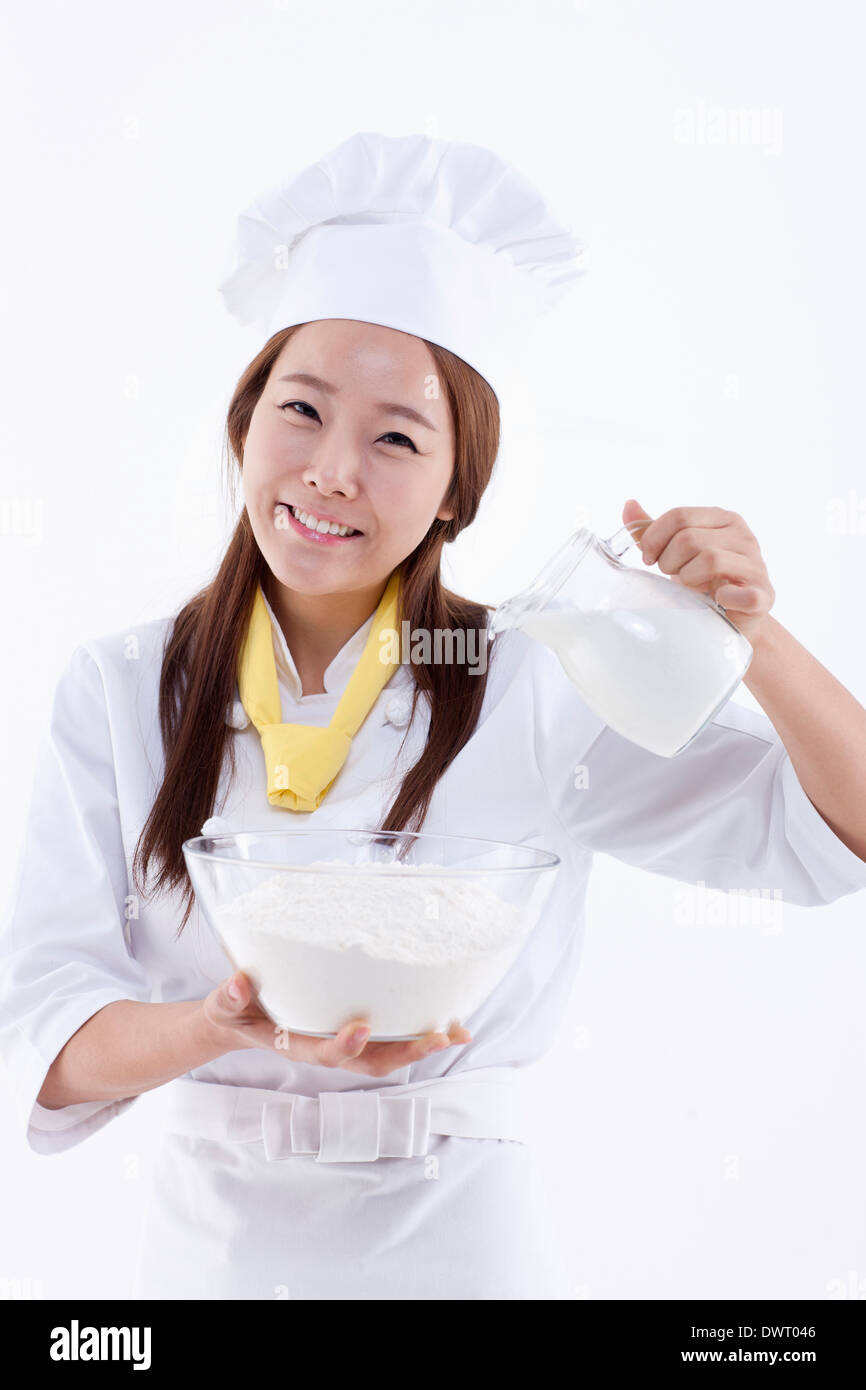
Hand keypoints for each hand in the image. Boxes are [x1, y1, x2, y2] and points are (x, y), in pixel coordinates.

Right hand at [201, 970, 471, 1077]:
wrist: (240, 1018)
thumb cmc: (236, 1010)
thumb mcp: (224, 1005)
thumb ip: (228, 997)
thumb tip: (237, 983)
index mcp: (296, 1044)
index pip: (323, 1052)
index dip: (344, 1046)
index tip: (362, 1027)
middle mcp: (327, 1047)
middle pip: (371, 1062)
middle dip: (406, 1051)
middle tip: (439, 1036)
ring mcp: (345, 1041)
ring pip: (390, 1053)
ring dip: (424, 1044)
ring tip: (458, 1031)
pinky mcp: (357, 1028)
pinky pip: (393, 1035)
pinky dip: (421, 1029)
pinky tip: (450, 1018)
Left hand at [621, 499, 775, 645]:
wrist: (735, 616)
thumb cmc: (704, 580)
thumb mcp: (677, 552)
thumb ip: (654, 531)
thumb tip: (628, 505)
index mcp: (723, 519)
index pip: (679, 515)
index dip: (654, 538)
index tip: (648, 559)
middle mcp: (743, 536)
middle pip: (689, 538)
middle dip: (669, 561)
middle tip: (672, 576)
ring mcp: (756, 564)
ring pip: (710, 559)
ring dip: (689, 579)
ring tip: (690, 588)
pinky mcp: (763, 594)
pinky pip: (740, 593)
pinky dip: (722, 598)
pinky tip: (716, 601)